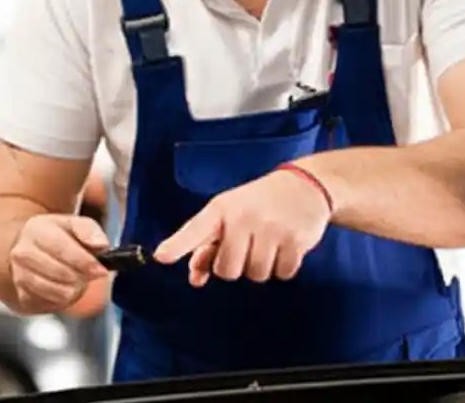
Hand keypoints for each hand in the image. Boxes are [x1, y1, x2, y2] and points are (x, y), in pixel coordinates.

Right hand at [9, 214, 110, 312]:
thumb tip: (101, 244)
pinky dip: (62, 300)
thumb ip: (89, 230)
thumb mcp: (73, 225)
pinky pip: (51, 305)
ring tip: (75, 280)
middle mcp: (23, 253)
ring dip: (73, 290)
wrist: (29, 249)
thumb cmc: (55, 237)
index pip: (61, 248)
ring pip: (57, 293)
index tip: (100, 269)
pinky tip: (63, 288)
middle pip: (60, 273)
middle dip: (81, 276)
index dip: (84, 261)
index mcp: (36, 230)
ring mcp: (20, 276)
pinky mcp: (23, 297)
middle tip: (88, 274)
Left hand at [153, 167, 331, 285]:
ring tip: (268, 243)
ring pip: (255, 275)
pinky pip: (282, 274)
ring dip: (261, 268)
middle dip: (235, 267)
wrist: (304, 185)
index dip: (178, 245)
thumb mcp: (228, 215)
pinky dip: (283, 268)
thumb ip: (207, 246)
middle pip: (227, 270)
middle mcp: (243, 217)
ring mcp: (270, 228)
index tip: (160, 257)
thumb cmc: (257, 204)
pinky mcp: (295, 240)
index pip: (196, 229)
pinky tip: (285, 247)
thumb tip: (195, 278)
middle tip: (246, 247)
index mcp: (221, 209)